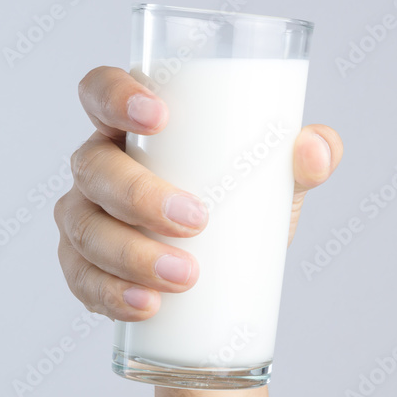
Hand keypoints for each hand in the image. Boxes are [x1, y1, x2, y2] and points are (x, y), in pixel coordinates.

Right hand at [54, 66, 341, 320]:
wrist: (233, 269)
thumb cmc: (243, 200)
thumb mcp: (278, 177)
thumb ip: (310, 155)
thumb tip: (316, 149)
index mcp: (135, 127)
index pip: (100, 91)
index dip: (115, 96)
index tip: (159, 118)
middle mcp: (100, 165)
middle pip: (95, 168)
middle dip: (139, 196)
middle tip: (196, 221)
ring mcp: (85, 215)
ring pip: (85, 228)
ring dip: (130, 255)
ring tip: (185, 277)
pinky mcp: (84, 266)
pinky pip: (81, 280)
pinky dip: (111, 294)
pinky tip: (146, 305)